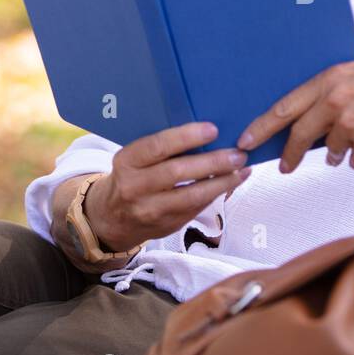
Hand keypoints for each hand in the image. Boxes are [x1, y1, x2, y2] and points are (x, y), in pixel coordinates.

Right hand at [85, 121, 250, 251]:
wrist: (111, 218)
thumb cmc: (132, 176)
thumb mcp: (135, 159)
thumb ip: (161, 148)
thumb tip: (207, 131)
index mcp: (127, 162)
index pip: (157, 146)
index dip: (186, 137)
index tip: (213, 129)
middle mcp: (135, 187)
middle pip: (177, 172)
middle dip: (212, 162)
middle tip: (238, 153)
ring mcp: (150, 210)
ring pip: (191, 196)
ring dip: (222, 182)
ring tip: (242, 169)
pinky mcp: (166, 226)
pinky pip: (196, 208)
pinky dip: (217, 194)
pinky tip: (233, 182)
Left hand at [236, 50, 353, 172]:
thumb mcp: (353, 75)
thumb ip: (328, 96)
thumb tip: (307, 125)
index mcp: (327, 80)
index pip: (283, 108)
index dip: (261, 127)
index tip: (246, 140)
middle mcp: (334, 102)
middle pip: (299, 136)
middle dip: (288, 155)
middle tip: (283, 166)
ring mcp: (351, 125)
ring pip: (330, 150)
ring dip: (335, 153)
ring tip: (348, 147)